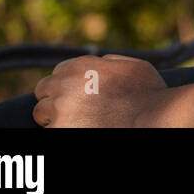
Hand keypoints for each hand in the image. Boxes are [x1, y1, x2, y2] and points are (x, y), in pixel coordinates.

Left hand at [33, 54, 167, 127]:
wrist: (152, 119)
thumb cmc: (149, 94)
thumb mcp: (133, 66)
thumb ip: (109, 62)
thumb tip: (98, 62)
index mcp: (83, 65)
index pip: (58, 72)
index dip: (66, 85)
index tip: (75, 95)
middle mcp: (66, 83)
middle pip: (43, 90)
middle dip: (54, 99)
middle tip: (71, 111)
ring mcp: (60, 108)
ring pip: (41, 113)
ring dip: (54, 118)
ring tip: (76, 123)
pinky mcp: (59, 130)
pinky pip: (49, 131)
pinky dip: (61, 131)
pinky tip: (79, 130)